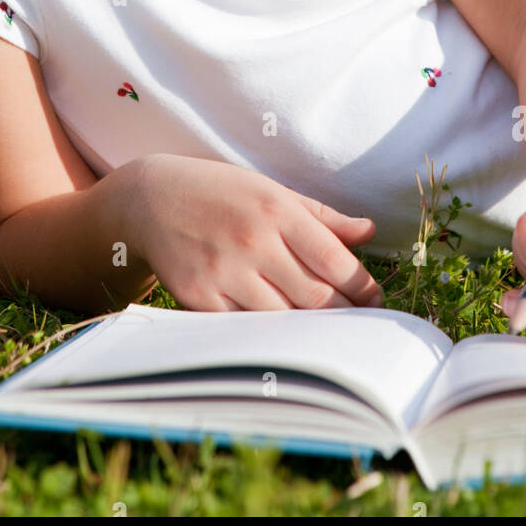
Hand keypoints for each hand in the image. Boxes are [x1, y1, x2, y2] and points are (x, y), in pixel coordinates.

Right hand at [123, 153, 384, 311]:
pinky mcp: (197, 296)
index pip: (334, 259)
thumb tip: (369, 232)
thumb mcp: (271, 191)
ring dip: (308, 329)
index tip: (374, 298)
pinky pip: (244, 328)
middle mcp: (252, 240)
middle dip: (344, 314)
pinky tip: (281, 334)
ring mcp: (223, 271)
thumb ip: (322, 216)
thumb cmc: (220, 193)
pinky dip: (266, 334)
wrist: (151, 198)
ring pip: (283, 319)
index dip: (362, 286)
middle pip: (315, 296)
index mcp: (276, 209)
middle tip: (358, 322)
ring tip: (325, 332)